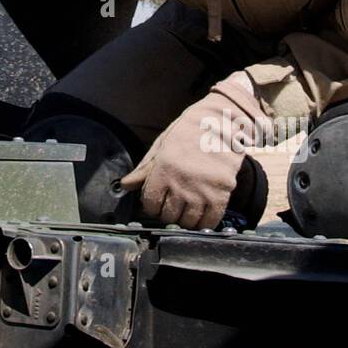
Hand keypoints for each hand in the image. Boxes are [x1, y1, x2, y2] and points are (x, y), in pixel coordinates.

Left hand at [119, 71, 267, 229]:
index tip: (156, 202)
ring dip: (185, 220)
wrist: (222, 123)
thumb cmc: (190, 132)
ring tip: (186, 210)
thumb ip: (144, 169)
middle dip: (167, 213)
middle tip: (172, 205)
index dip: (151, 205)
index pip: (150, 204)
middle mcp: (181, 184)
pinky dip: (204, 223)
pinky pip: (209, 222)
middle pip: (168, 216)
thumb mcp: (162, 146)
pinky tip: (201, 215)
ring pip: (188, 222)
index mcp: (163, 170)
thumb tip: (125, 185)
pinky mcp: (221, 195)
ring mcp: (202, 191)